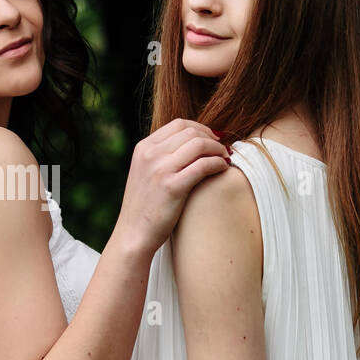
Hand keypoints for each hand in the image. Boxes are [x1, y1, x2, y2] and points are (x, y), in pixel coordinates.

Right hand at [112, 119, 231, 257]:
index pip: (179, 124)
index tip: (213, 139)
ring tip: (226, 159)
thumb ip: (162, 156)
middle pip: (191, 132)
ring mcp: (160, 170)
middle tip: (223, 149)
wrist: (134, 234)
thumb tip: (192, 143)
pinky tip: (223, 169)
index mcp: (143, 148)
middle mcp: (150, 155)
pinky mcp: (172, 187)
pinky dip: (218, 164)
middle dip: (212, 138)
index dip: (201, 128)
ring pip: (199, 145)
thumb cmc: (145, 207)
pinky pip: (203, 165)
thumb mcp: (146, 173)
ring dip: (218, 149)